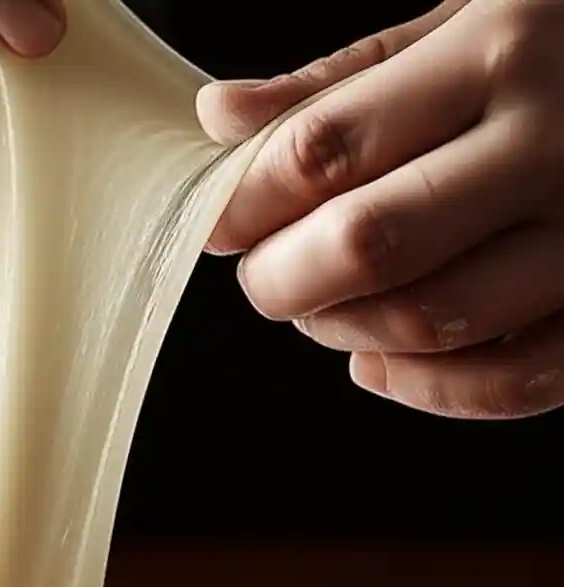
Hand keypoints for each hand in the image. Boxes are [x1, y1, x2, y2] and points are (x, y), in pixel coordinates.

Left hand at [197, 0, 563, 419]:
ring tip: (325, 305)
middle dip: (280, 279)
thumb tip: (219, 116)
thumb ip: (339, 82)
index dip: (244, 202)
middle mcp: (551, 144)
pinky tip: (381, 358)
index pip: (324, 149)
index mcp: (495, 54)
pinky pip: (515, 381)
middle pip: (367, 244)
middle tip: (265, 273)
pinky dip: (424, 388)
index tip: (218, 222)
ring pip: (432, 320)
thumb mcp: (461, 24)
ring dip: (344, 329)